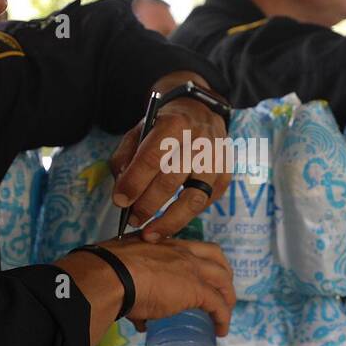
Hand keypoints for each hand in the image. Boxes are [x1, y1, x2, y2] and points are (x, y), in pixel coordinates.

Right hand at [96, 234, 235, 335]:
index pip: (190, 247)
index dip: (200, 260)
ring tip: (224, 313)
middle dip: (222, 274)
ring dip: (227, 296)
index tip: (199, 274)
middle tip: (221, 291)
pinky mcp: (196, 290)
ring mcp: (191, 269)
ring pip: (222, 280)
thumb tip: (140, 319)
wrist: (110, 276)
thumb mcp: (122, 271)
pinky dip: (223, 317)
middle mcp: (181, 252)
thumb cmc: (107, 271)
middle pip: (216, 257)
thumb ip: (133, 290)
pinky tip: (221, 329)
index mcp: (163, 243)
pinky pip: (218, 305)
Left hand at [109, 77, 232, 240]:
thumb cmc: (166, 125)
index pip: (152, 158)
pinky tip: (168, 224)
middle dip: (148, 205)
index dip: (134, 182)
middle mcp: (200, 141)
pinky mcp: (225, 176)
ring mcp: (217, 160)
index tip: (119, 201)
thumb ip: (126, 156)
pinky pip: (204, 204)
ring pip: (193, 199)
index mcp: (175, 123)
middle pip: (171, 181)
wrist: (203, 111)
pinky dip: (184, 218)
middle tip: (132, 219)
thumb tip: (122, 190)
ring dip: (169, 221)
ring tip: (150, 234)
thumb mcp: (141, 129)